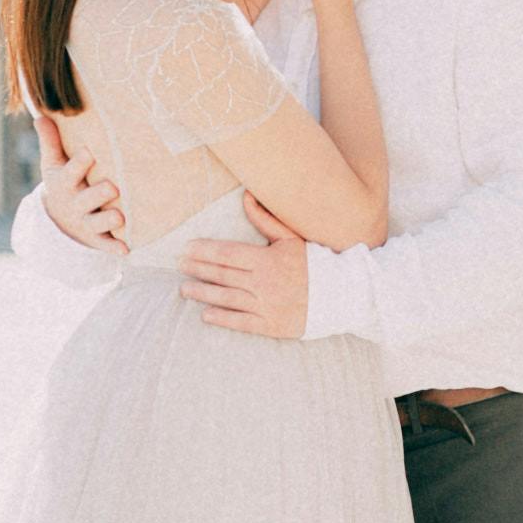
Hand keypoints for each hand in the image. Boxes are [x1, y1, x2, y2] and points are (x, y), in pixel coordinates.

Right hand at [35, 110, 125, 252]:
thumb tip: (41, 115)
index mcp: (64, 183)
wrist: (57, 220)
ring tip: (119, 217)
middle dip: (98, 194)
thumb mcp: (52, 164)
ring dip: (108, 220)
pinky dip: (113, 247)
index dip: (79, 164)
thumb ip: (50, 141)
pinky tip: (125, 249)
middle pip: (86, 199)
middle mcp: (75, 204)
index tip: (89, 152)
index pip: (70, 172)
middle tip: (112, 187)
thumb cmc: (62, 182)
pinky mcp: (95, 238)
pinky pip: (105, 244)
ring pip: (98, 223)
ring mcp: (85, 222)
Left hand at [179, 198, 307, 337]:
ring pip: (227, 298)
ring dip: (203, 293)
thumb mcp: (292, 238)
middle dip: (197, 269)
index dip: (203, 251)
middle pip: (222, 275)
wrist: (343, 295)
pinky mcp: (272, 325)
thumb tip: (246, 196)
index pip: (227, 254)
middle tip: (179, 266)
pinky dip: (222, 318)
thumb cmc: (315, 263)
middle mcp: (264, 283)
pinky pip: (241, 321)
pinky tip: (205, 314)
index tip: (186, 249)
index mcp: (267, 259)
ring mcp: (267, 305)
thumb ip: (265, 220)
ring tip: (185, 289)